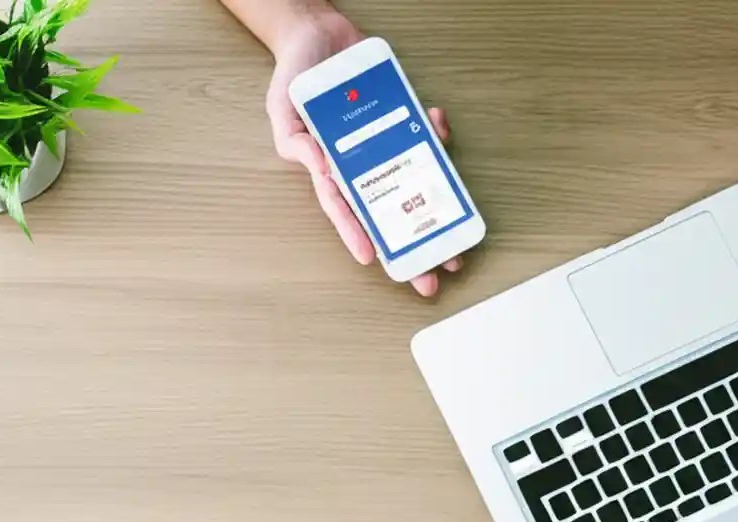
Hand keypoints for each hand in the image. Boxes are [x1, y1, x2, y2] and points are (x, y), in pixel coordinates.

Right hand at [264, 9, 460, 296]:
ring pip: (412, 178)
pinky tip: (437, 124)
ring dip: (435, 201)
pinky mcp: (399, 117)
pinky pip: (422, 132)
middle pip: (387, 207)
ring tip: (455, 226)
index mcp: (329, 166)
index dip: (357, 233)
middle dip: (409, 241)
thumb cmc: (295, 76)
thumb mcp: (282, 110)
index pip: (345, 206)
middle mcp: (359, 161)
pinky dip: (434, 132)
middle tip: (433, 272)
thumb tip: (321, 168)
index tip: (373, 258)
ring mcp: (381, 141)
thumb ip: (296, 141)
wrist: (318, 33)